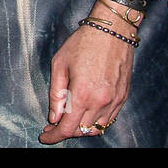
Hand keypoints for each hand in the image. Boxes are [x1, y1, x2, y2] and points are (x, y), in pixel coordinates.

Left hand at [39, 2, 133, 143]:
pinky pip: (109, 119)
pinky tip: (85, 112)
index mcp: (83, 94)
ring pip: (97, 128)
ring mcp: (115, 101)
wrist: (113, 31)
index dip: (54, 136)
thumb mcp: (59, 64)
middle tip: (52, 125)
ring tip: (68, 118)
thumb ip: (56, 94)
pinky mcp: (123, 97)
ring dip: (81, 128)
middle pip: (82, 130)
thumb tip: (54, 117)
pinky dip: (96, 121)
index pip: (67, 128)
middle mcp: (102, 102)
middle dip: (65, 131)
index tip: (45, 137)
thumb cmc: (83, 43)